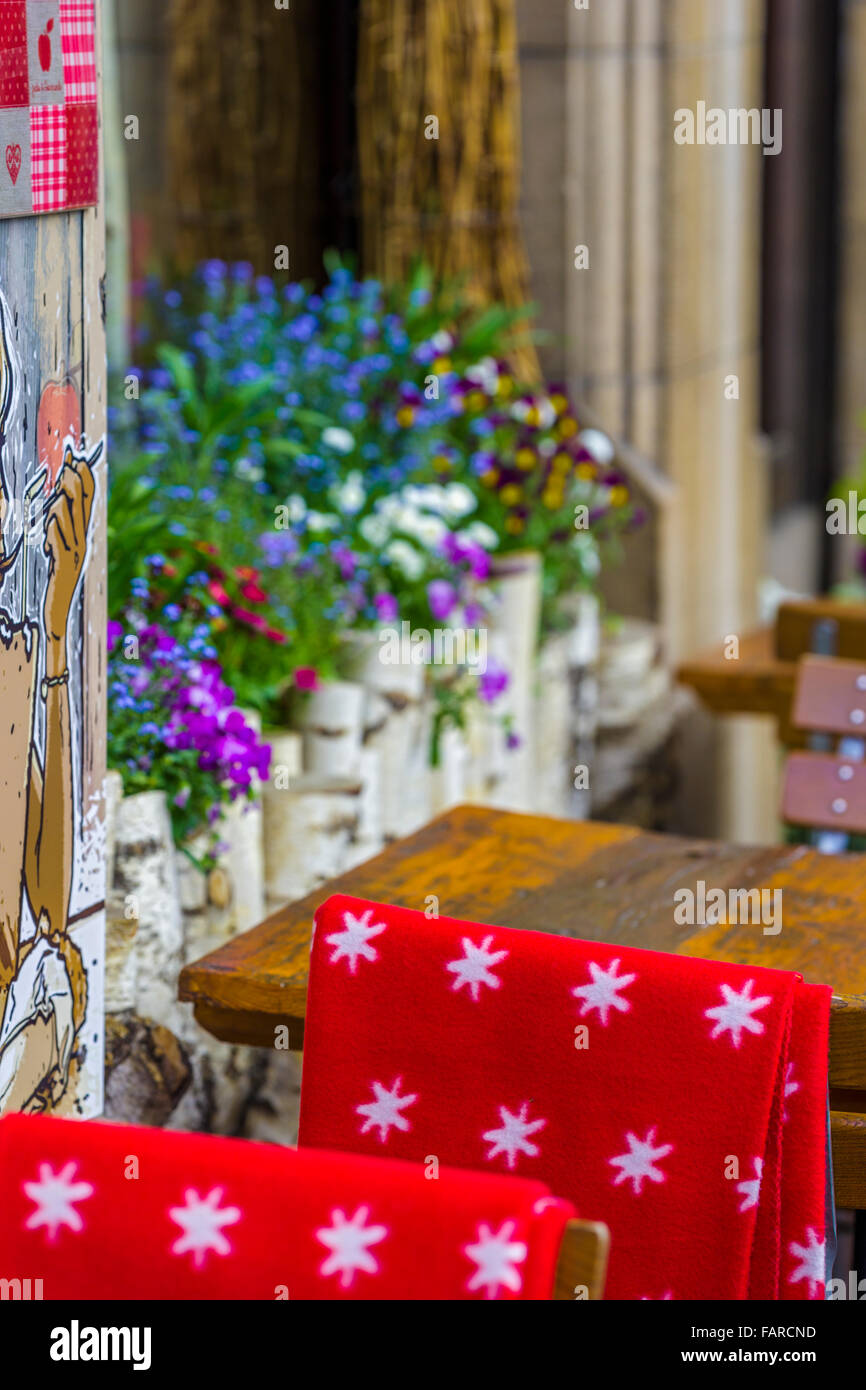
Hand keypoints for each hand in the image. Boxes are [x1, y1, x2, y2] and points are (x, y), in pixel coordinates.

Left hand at [42, 448, 94, 664]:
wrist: (57, 613)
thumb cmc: (54, 583)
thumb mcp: (59, 551)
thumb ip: (60, 530)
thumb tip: (58, 503)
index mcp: (82, 538)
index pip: (88, 502)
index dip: (84, 479)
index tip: (77, 458)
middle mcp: (82, 545)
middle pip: (82, 507)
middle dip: (75, 483)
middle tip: (68, 463)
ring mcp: (75, 556)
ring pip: (70, 521)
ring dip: (63, 505)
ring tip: (59, 490)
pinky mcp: (65, 566)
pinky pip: (59, 541)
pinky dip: (55, 529)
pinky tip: (50, 521)